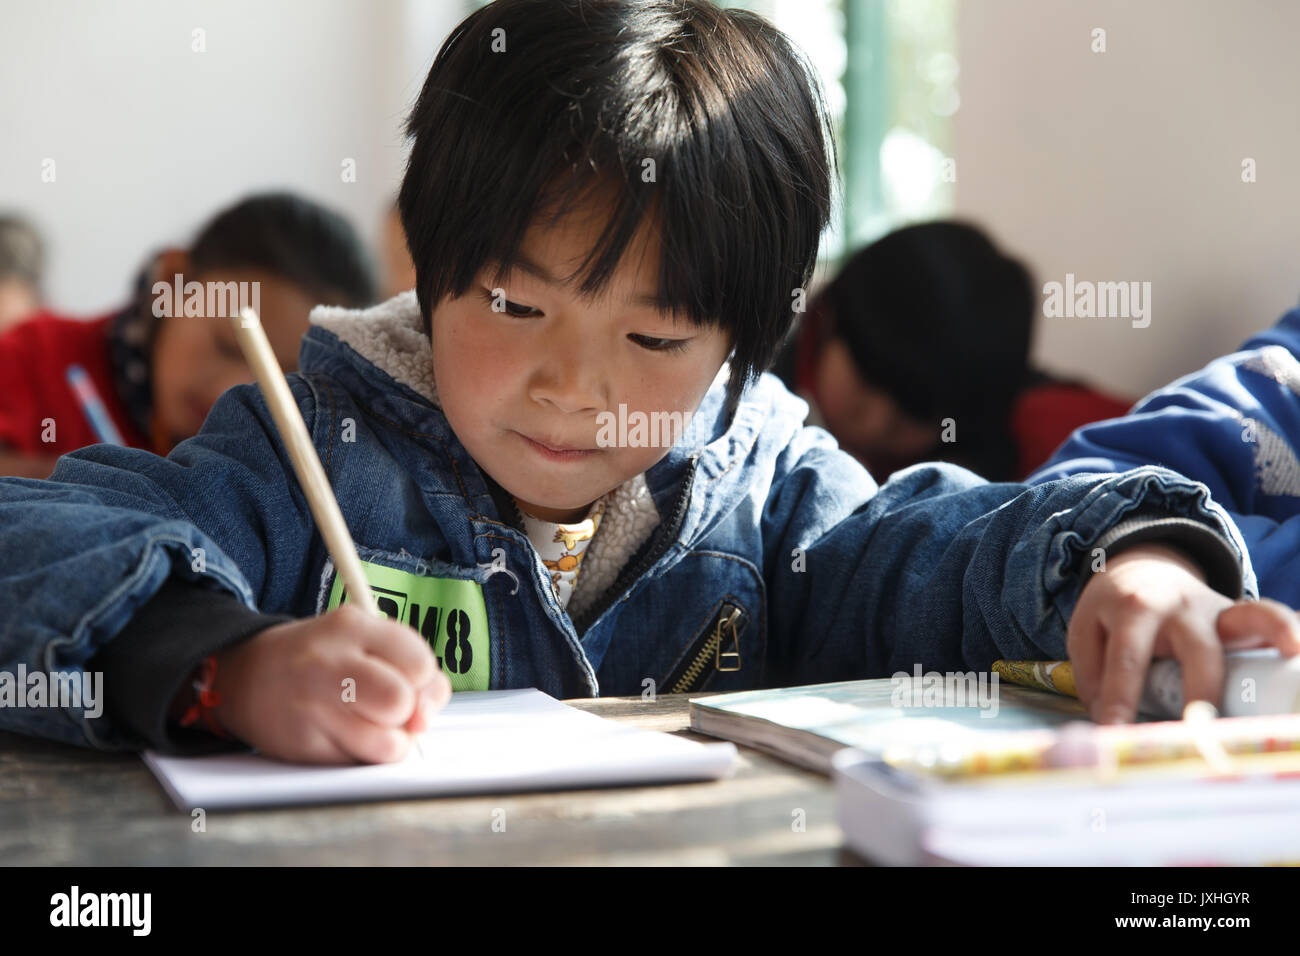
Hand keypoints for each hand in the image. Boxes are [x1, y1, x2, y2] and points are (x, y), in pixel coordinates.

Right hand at [209, 604, 451, 763]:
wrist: (246, 677)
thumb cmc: (324, 658)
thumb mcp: (366, 640)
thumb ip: (411, 670)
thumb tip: (425, 719)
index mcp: (353, 627)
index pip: (419, 662)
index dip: (424, 681)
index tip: (409, 682)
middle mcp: (329, 663)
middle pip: (401, 702)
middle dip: (407, 713)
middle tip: (389, 708)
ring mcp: (312, 706)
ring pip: (387, 744)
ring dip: (390, 742)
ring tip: (369, 725)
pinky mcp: (302, 746)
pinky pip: (358, 764)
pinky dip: (361, 755)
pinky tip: (342, 735)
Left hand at [1068, 543, 1299, 722]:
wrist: (1143, 570)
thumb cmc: (1114, 613)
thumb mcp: (1087, 631)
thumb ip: (1093, 674)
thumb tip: (1112, 723)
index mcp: (1133, 608)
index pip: (1127, 658)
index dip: (1121, 698)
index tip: (1118, 733)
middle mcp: (1180, 607)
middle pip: (1194, 648)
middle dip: (1200, 688)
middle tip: (1202, 726)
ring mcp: (1219, 610)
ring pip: (1251, 616)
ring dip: (1274, 632)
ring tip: (1293, 652)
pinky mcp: (1243, 619)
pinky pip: (1272, 621)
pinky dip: (1290, 630)